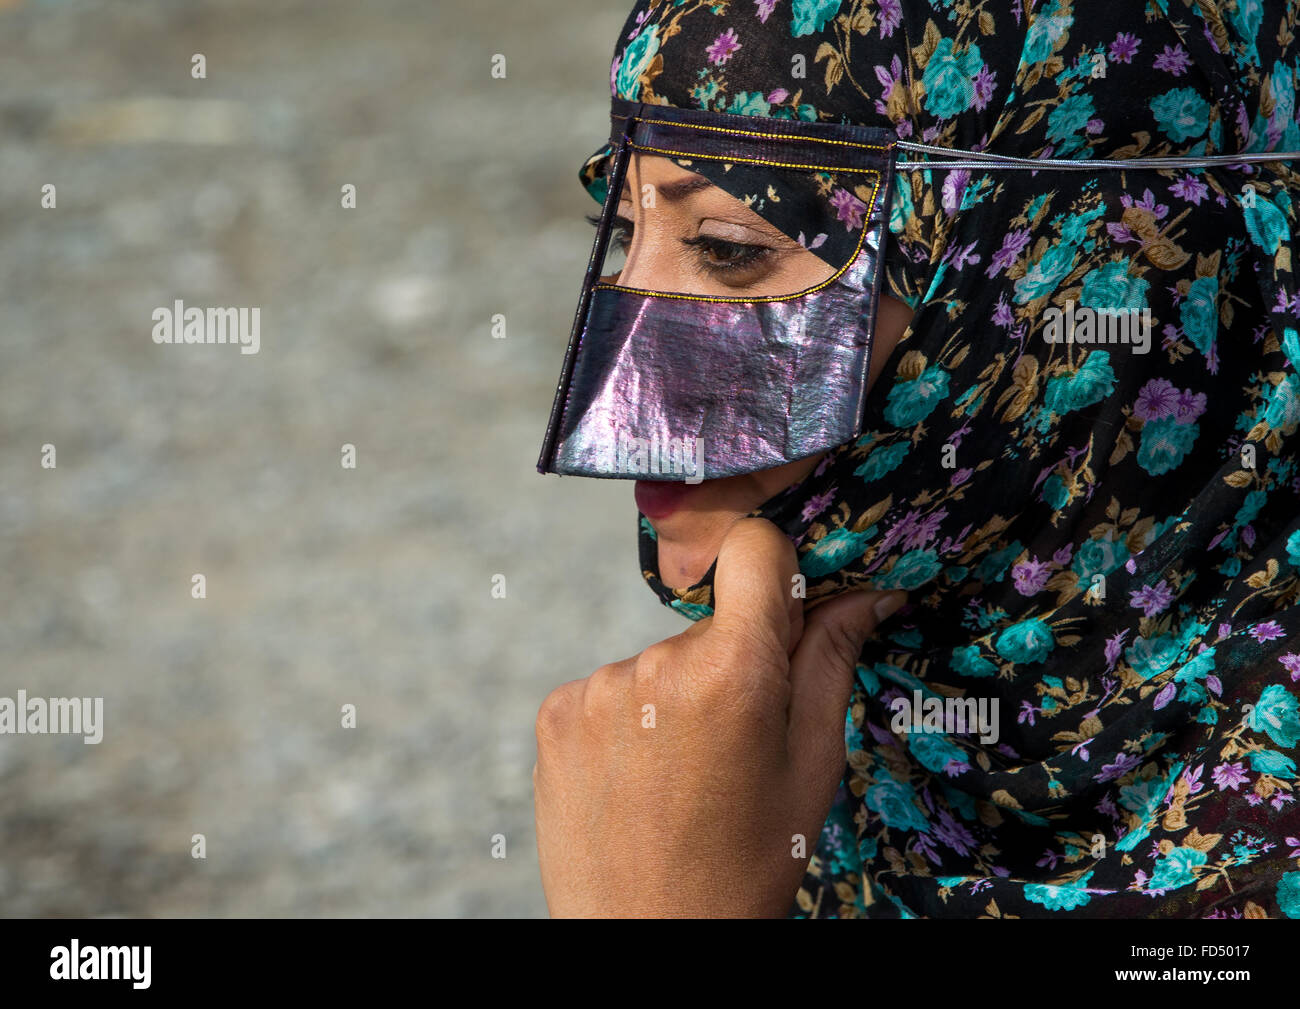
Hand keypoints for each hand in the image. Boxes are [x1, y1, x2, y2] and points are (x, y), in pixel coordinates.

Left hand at [532, 517, 906, 917]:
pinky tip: (641, 780)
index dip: (777, 573)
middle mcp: (655, 664)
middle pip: (711, 622)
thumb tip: (866, 591)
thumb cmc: (747, 863)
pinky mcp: (556, 713)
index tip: (784, 621)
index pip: (755, 547)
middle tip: (737, 745)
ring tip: (684, 776)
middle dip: (733, 664)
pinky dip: (631, 722)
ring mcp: (596, 688)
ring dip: (678, 698)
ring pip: (661, 661)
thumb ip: (831, 662)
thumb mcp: (811, 767)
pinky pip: (612, 690)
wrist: (650, 939)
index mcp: (732, 671)